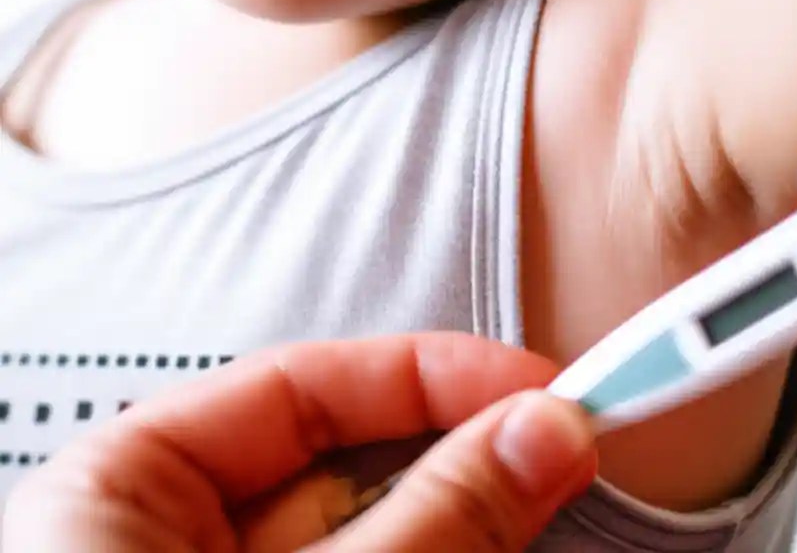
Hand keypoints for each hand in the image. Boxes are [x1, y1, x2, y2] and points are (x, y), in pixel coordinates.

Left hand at [2, 334, 596, 551]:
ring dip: (463, 534)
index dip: (437, 377)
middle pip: (352, 467)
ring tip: (530, 522)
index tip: (544, 392)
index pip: (309, 384)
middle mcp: (167, 541)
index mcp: (120, 492)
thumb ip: (426, 521)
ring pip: (373, 536)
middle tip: (559, 468)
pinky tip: (490, 552)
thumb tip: (542, 438)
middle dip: (462, 467)